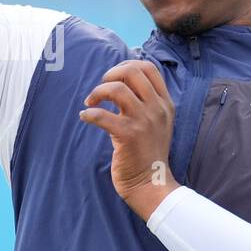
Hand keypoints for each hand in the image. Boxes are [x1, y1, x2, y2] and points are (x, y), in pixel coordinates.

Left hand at [78, 59, 178, 219]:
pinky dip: (89, 113)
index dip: (126, 66)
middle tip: (100, 90)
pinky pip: (102, 115)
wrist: (151, 184)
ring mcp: (144, 121)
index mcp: (165, 103)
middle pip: (133, 72)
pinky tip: (85, 117)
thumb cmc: (147, 154)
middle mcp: (157, 109)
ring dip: (97, 92)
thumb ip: (145, 104)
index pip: (149, 68)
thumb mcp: (156, 123)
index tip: (112, 77)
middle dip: (110, 75)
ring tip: (91, 102)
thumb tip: (120, 83)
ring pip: (117, 89)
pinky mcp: (129, 135)